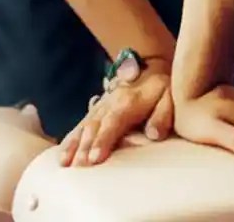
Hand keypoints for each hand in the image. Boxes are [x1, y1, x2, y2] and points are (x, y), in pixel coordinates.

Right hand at [58, 60, 173, 166]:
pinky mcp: (95, 110)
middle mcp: (109, 104)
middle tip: (78, 167)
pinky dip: (70, 139)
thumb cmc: (161, 87)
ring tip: (64, 163)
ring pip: (83, 126)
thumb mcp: (170, 98)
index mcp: (128, 102)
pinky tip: (63, 154)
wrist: (148, 66)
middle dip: (84, 147)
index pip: (113, 123)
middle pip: (94, 127)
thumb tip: (154, 134)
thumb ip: (162, 116)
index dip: (103, 140)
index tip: (95, 158)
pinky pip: (80, 125)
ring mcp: (100, 106)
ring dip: (74, 145)